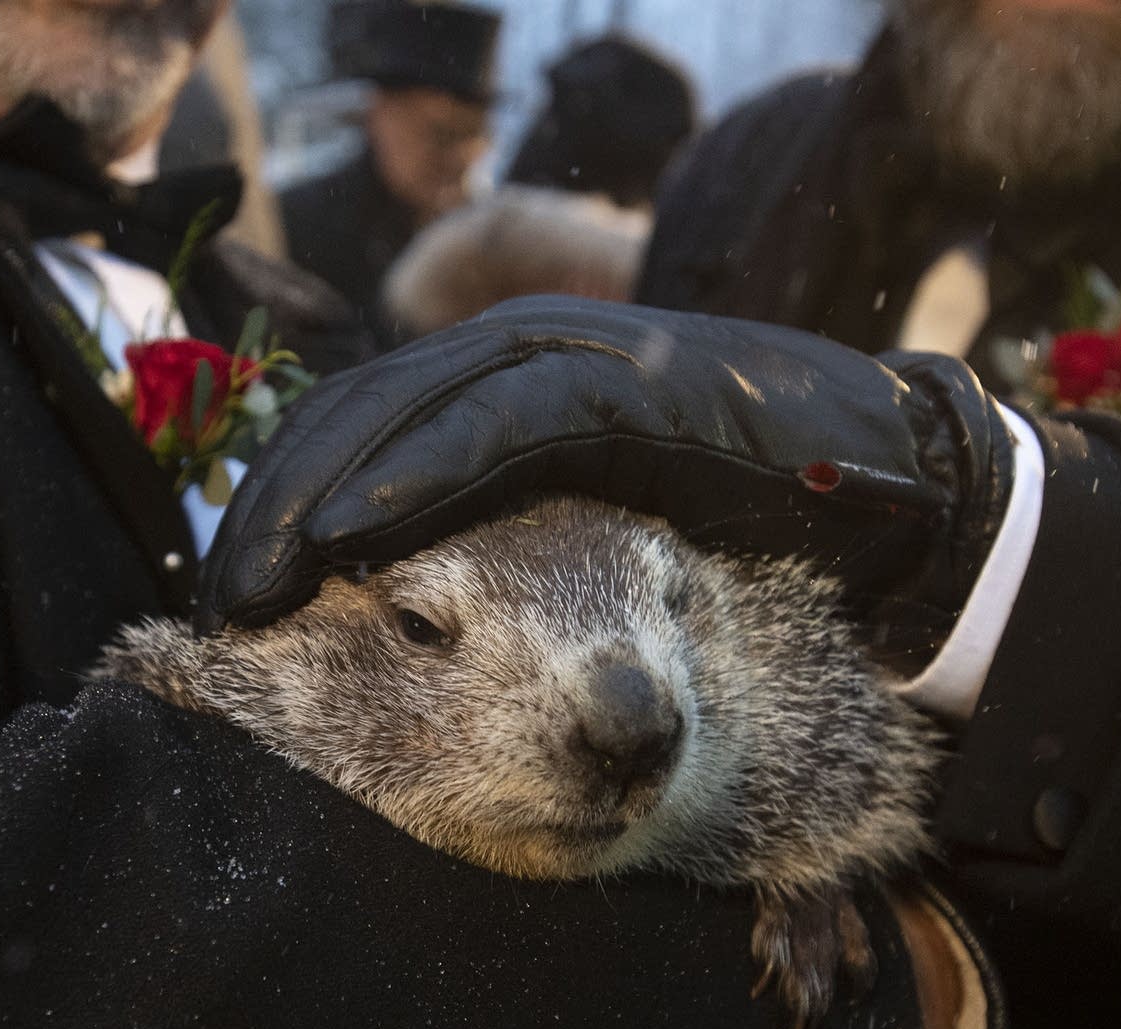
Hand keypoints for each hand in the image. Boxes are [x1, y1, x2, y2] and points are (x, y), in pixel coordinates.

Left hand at [199, 297, 1012, 656]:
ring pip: (412, 405)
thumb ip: (511, 517)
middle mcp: (536, 346)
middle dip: (279, 499)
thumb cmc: (745, 518)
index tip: (237, 580)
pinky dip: (417, 475)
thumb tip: (408, 585)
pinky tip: (351, 536)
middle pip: (366, 406)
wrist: (898, 495)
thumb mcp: (598, 517)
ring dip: (322, 493)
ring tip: (257, 576)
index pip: (368, 415)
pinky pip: (501, 424)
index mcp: (516, 373)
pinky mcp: (635, 381)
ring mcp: (586, 352)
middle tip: (222, 591)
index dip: (288, 489)